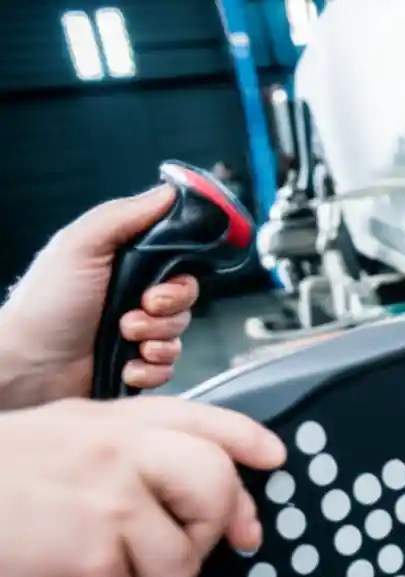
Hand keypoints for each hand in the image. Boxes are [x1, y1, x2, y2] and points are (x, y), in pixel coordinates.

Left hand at [0, 186, 199, 406]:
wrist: (28, 365)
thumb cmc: (46, 303)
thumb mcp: (81, 244)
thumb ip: (126, 214)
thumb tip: (170, 191)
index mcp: (124, 264)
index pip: (179, 261)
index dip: (182, 274)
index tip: (163, 282)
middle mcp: (133, 296)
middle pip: (186, 298)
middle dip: (169, 309)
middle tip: (140, 309)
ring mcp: (137, 332)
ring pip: (179, 335)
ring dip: (156, 339)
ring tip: (124, 338)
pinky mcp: (137, 365)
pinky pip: (168, 367)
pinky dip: (150, 369)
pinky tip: (126, 366)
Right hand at [0, 397, 284, 576]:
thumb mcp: (42, 452)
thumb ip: (108, 459)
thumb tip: (169, 498)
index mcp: (97, 422)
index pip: (196, 416)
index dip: (244, 438)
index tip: (274, 459)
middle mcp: (109, 450)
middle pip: (214, 483)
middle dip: (212, 529)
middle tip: (182, 553)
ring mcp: (103, 498)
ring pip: (182, 556)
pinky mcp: (89, 553)